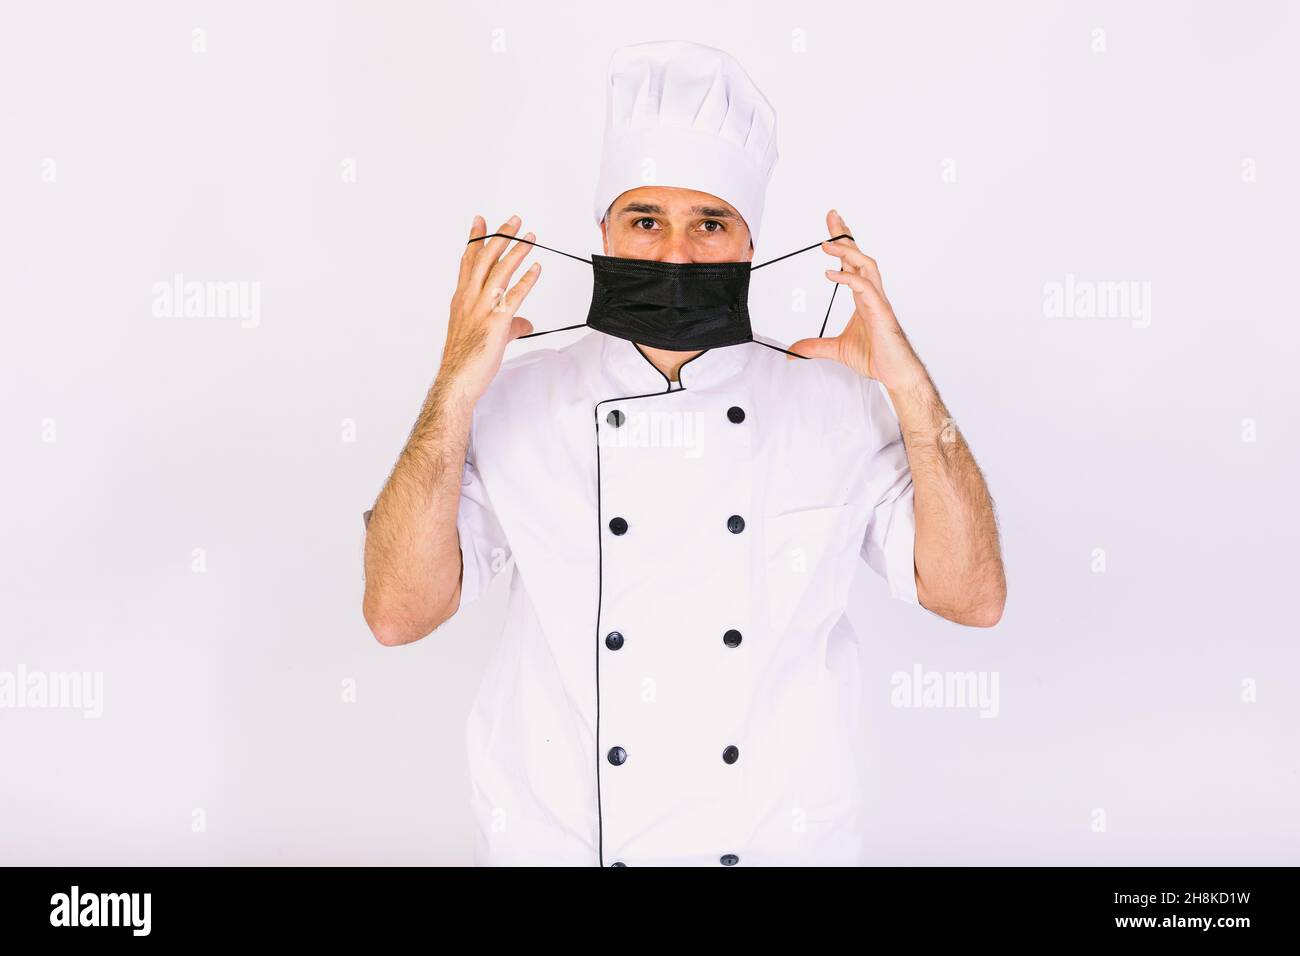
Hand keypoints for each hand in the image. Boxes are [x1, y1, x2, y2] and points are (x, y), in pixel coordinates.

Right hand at [438, 214, 540, 404]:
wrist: (457, 380)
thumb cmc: (465, 361)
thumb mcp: (487, 337)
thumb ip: (508, 326)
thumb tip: (524, 323)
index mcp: (461, 299)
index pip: (468, 263)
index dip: (475, 240)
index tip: (480, 222)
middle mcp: (469, 299)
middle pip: (485, 260)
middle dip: (500, 236)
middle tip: (513, 220)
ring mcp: (481, 309)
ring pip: (499, 272)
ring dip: (516, 252)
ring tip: (529, 237)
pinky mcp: (495, 322)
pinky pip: (513, 296)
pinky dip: (526, 280)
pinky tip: (536, 268)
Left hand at [787, 209, 924, 392]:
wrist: (895, 372)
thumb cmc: (875, 357)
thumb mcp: (835, 350)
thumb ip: (814, 347)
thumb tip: (792, 351)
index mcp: (862, 297)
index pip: (851, 264)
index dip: (841, 245)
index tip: (830, 230)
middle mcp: (871, 294)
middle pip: (859, 256)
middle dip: (846, 236)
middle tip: (832, 217)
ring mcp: (878, 300)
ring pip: (866, 265)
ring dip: (848, 251)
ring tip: (828, 243)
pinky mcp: (880, 311)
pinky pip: (865, 287)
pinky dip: (848, 277)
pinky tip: (831, 273)